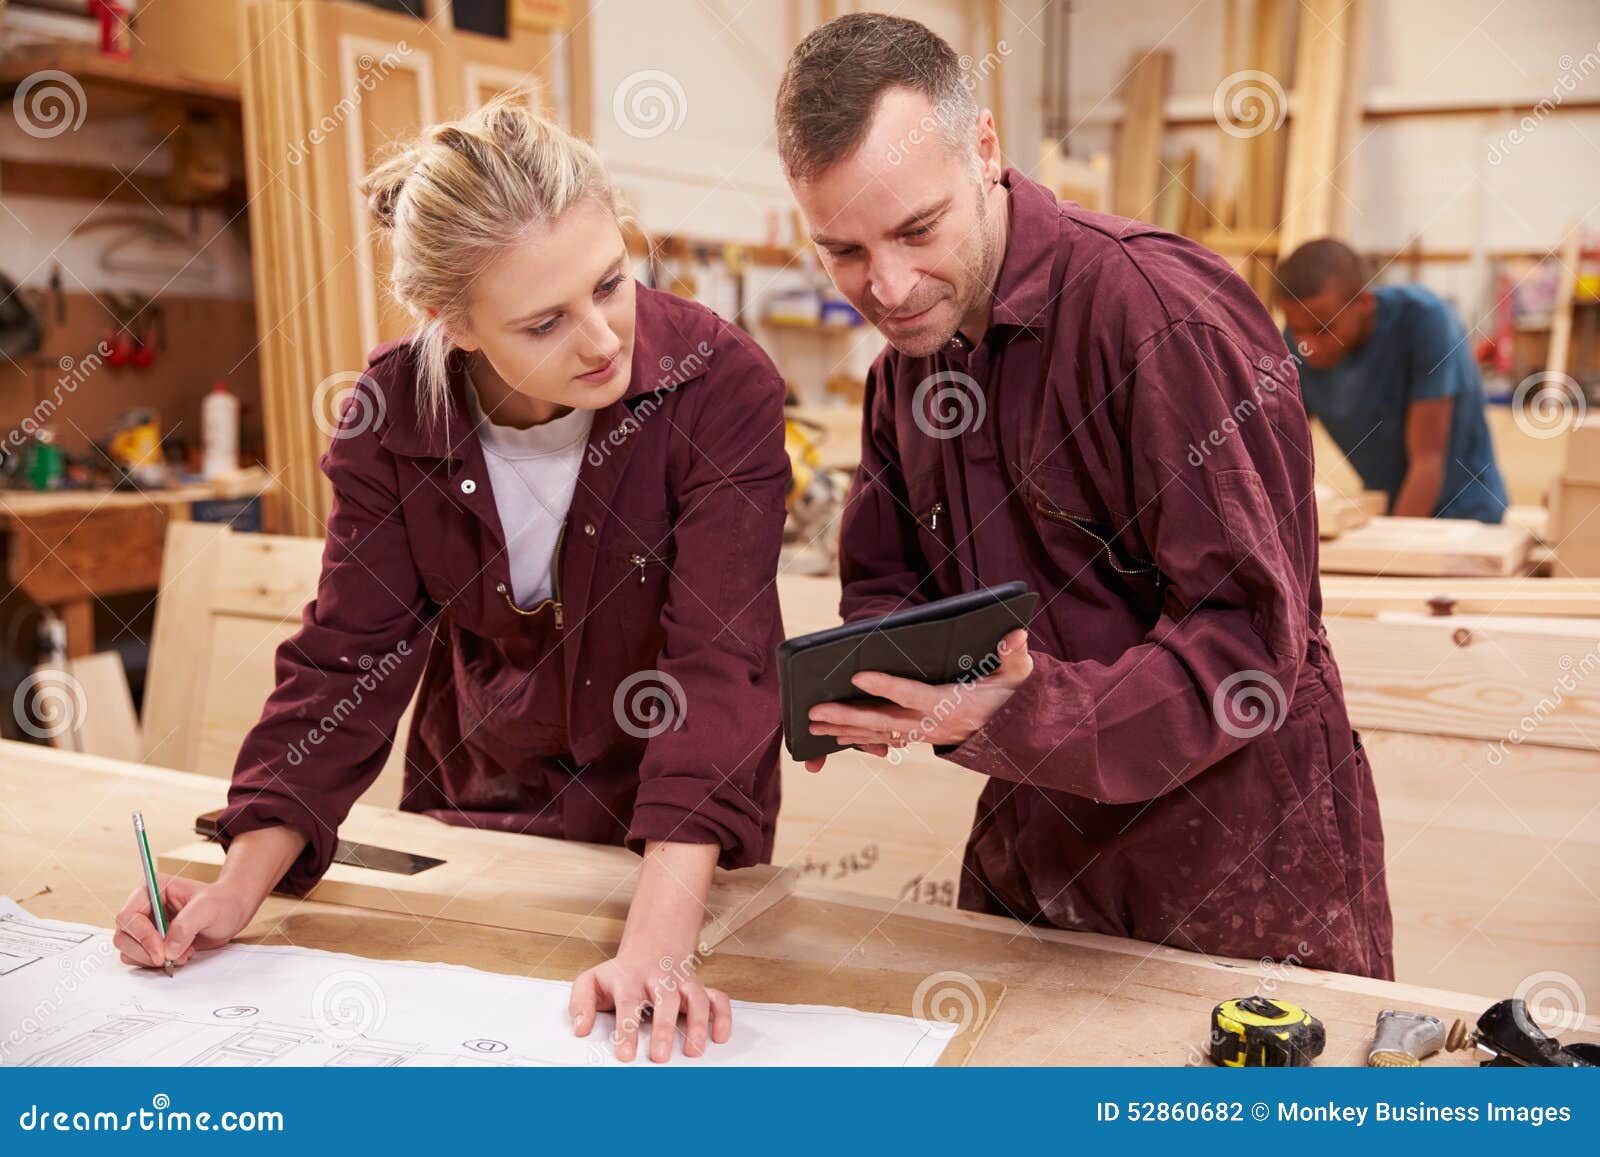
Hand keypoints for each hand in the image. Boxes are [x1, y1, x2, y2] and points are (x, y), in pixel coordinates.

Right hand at [113, 875, 256, 969]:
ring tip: (183, 954)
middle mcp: (142, 907)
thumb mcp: (209, 907)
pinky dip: (157, 964)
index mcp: (150, 890)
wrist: (231, 913)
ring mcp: (144, 926)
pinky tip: (180, 955)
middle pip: (123, 937)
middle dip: (147, 953)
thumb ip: (186, 925)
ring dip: (153, 960)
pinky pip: (140, 960)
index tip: (161, 954)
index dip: (142, 937)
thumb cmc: (222, 903)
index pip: (129, 916)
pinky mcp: (149, 942)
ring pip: (128, 951)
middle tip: (174, 958)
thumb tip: (167, 950)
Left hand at [568, 947, 730, 1062]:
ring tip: (693, 1051)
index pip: (629, 1003)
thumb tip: (580, 1029)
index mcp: (630, 979)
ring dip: (697, 1024)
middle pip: (665, 999)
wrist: (651, 946)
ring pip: (695, 997)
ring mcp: (681, 982)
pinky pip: (717, 997)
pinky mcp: (699, 987)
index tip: (626, 1055)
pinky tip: (720, 1036)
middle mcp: (659, 979)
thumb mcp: (591, 980)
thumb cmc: (621, 973)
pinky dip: (723, 1016)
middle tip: (660, 1057)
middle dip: (664, 1028)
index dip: (628, 1030)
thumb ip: (580, 1003)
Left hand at [805, 629, 1032, 770]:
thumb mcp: (1019, 675)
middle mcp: (931, 723)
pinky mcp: (919, 737)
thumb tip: (1015, 634)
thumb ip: (1014, 655)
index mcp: (950, 704)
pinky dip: (857, 739)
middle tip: (813, 711)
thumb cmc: (1013, 697)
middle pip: (882, 720)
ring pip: (877, 733)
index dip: (885, 685)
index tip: (858, 675)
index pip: (911, 694)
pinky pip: (882, 739)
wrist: (1015, 734)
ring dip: (844, 730)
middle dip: (846, 716)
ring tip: (812, 726)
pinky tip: (834, 737)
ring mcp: (923, 734)